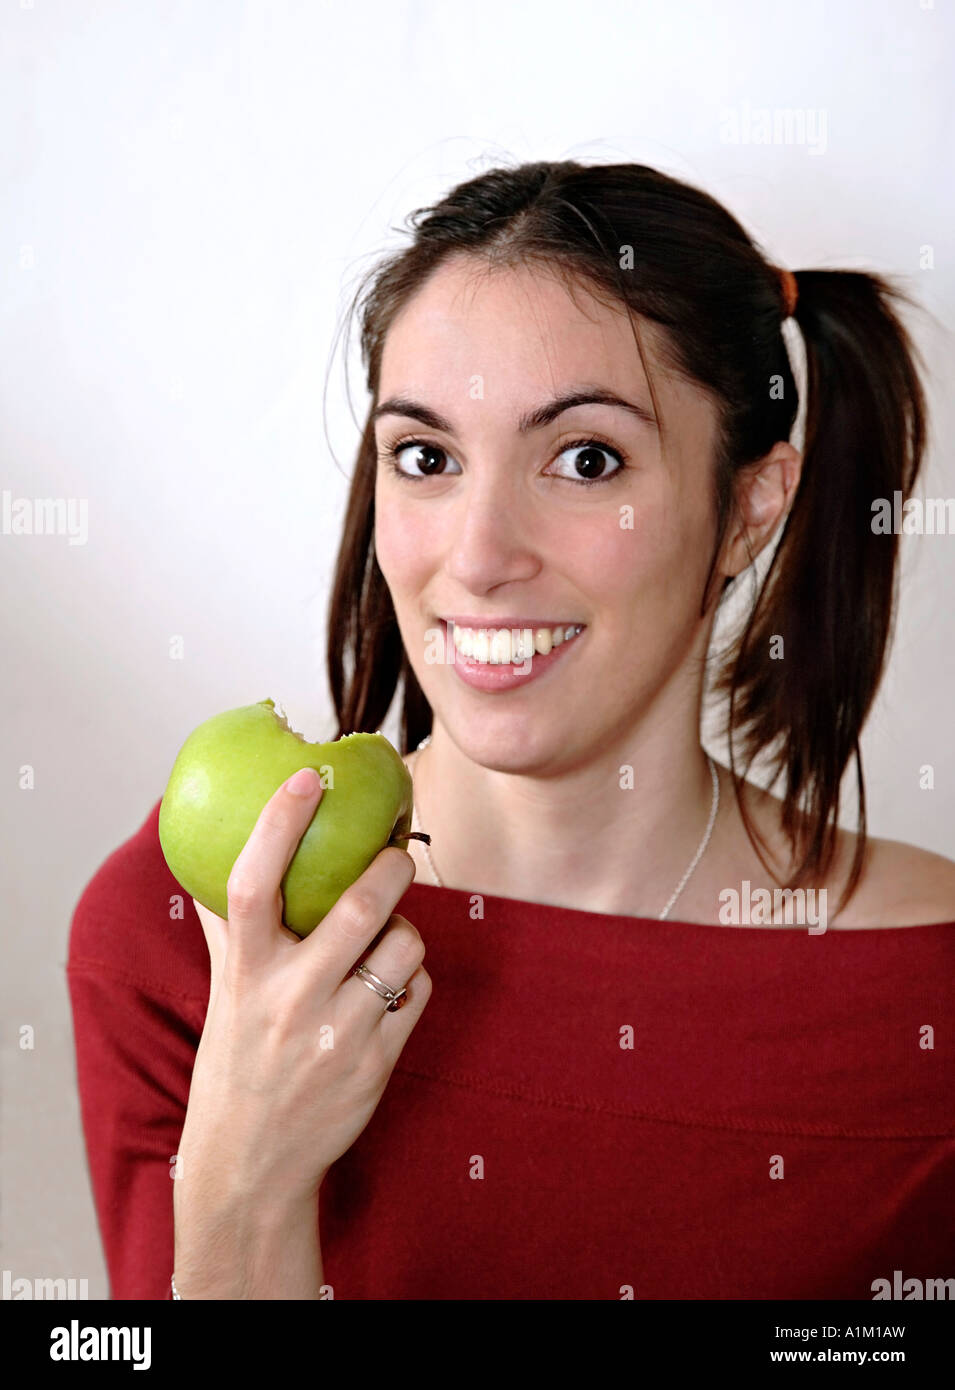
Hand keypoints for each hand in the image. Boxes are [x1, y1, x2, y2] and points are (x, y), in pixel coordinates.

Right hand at [175, 765, 430, 1221]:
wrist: (251, 1165)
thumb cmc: (236, 1063)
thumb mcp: (225, 993)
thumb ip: (226, 927)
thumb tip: (214, 859)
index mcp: (245, 973)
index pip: (252, 884)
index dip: (279, 823)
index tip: (308, 776)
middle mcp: (289, 998)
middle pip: (358, 906)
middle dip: (391, 867)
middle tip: (396, 853)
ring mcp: (338, 1031)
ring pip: (403, 946)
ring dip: (405, 932)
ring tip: (387, 940)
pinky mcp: (377, 1060)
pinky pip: (419, 990)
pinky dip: (413, 979)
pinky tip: (390, 990)